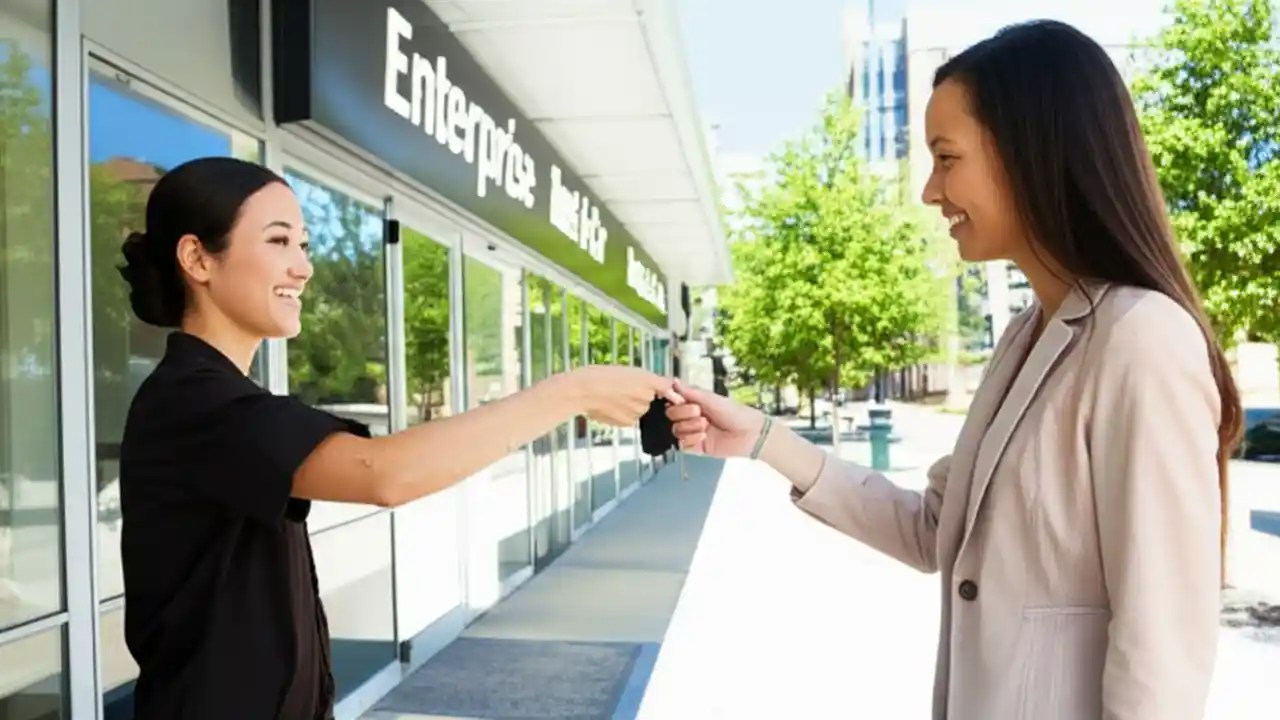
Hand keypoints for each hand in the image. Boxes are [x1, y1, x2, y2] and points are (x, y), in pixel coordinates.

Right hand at [565, 365, 681, 426]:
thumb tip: (663, 386)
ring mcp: (638, 412)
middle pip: (649, 398)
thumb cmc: (600, 375)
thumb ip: (647, 379)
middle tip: (622, 388)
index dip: (665, 390)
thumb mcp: (626, 370)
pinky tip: (609, 406)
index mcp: (648, 380)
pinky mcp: (628, 423)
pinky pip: (629, 418)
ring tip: (613, 397)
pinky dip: (622, 414)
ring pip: (639, 410)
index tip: (667, 392)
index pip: (666, 386)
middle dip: (640, 395)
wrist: (583, 391)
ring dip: (631, 406)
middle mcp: (647, 397)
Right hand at [665, 380, 767, 457]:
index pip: (674, 401)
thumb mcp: (713, 399)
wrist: (750, 434)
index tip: (681, 400)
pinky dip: (691, 440)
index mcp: (695, 403)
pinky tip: (703, 438)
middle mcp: (692, 417)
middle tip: (700, 414)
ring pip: (676, 430)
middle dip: (684, 414)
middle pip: (671, 416)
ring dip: (690, 427)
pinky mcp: (696, 447)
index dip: (676, 402)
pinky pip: (682, 445)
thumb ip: (691, 392)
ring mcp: (693, 432)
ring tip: (705, 427)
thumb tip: (674, 381)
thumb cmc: (736, 413)